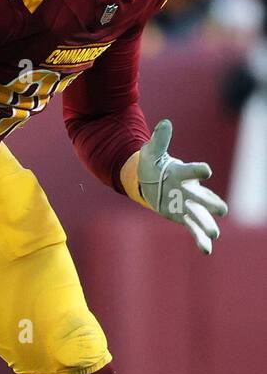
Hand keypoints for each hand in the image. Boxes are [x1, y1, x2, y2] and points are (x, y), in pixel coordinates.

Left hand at [138, 119, 227, 253]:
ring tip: (214, 233)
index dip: (197, 171)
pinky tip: (207, 250)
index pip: (190, 171)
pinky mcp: (182, 216)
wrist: (151, 179)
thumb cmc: (153, 164)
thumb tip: (165, 123)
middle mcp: (187, 189)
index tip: (205, 171)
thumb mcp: (151, 151)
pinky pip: (192, 228)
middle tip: (222, 210)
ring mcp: (187, 204)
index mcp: (180, 173)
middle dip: (210, 203)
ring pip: (200, 215)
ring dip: (207, 224)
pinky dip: (200, 239)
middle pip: (201, 196)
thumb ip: (159, 139)